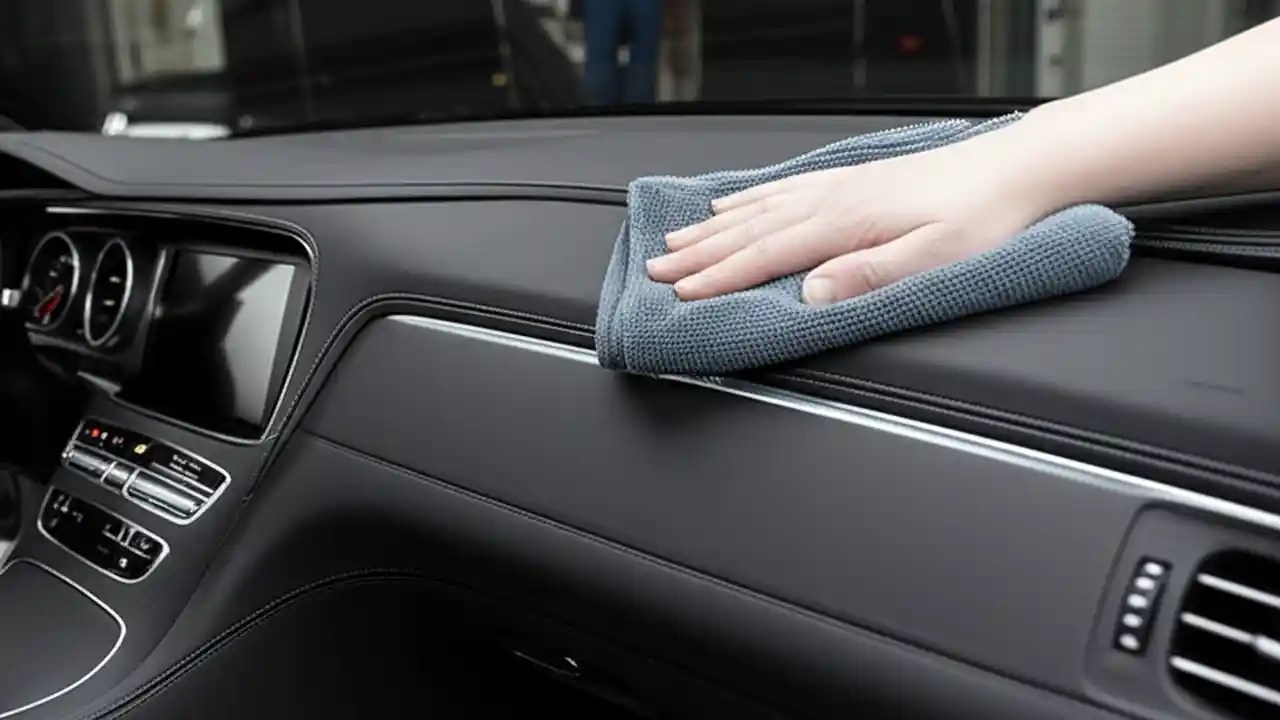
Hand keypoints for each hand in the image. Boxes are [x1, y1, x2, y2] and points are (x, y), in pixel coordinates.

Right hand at [645, 140, 1051, 304]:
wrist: (1017, 169)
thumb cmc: (985, 216)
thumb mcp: (936, 259)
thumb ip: (869, 277)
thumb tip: (811, 294)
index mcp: (847, 223)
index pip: (768, 255)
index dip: (720, 277)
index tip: (681, 293)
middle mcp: (834, 199)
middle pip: (751, 231)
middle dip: (699, 254)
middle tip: (656, 269)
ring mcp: (840, 186)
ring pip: (760, 208)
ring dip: (714, 228)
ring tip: (678, 240)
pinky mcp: (852, 181)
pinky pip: (784, 188)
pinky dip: (749, 198)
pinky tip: (734, 204)